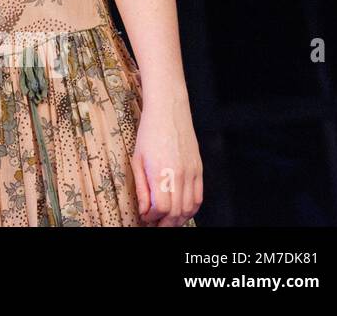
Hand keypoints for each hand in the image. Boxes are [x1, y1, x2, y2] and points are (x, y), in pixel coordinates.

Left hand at [131, 99, 202, 225]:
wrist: (169, 111)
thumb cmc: (149, 133)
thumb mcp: (137, 159)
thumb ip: (141, 188)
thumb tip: (143, 210)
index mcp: (160, 171)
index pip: (161, 208)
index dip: (152, 217)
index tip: (145, 217)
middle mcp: (179, 174)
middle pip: (177, 212)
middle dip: (165, 223)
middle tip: (155, 225)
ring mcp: (192, 172)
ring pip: (190, 208)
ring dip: (179, 219)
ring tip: (167, 221)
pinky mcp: (199, 169)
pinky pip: (199, 197)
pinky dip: (191, 209)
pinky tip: (181, 211)